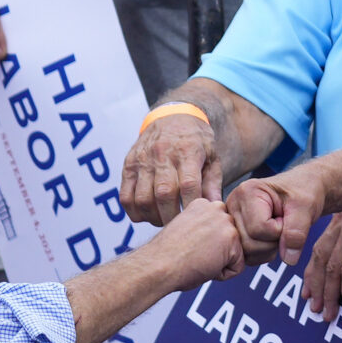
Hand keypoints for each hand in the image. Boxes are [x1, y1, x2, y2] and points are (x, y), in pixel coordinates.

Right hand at [120, 109, 222, 225]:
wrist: (172, 116)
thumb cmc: (196, 140)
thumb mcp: (212, 155)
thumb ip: (213, 182)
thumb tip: (215, 208)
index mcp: (187, 151)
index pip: (188, 184)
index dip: (191, 206)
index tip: (196, 218)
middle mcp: (162, 154)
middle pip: (164, 194)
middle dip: (172, 217)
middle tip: (180, 226)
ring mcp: (142, 160)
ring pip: (143, 199)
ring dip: (153, 217)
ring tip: (164, 220)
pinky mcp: (128, 165)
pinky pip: (125, 196)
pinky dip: (135, 212)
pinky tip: (147, 215)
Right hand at [152, 198, 243, 290]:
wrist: (158, 265)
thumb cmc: (165, 255)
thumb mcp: (186, 230)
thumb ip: (203, 228)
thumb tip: (214, 239)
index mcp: (203, 204)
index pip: (221, 228)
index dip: (208, 244)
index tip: (191, 246)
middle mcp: (216, 208)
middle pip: (231, 239)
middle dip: (217, 252)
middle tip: (194, 254)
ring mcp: (225, 222)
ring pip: (235, 252)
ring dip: (219, 262)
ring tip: (198, 258)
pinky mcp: (231, 239)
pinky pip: (237, 267)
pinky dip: (222, 274)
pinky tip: (204, 266)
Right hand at [226, 167, 326, 266]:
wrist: (304, 187)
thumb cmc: (303, 190)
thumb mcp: (305, 206)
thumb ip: (297, 232)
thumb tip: (289, 259)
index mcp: (246, 191)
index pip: (258, 229)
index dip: (279, 231)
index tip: (286, 216)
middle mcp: (233, 205)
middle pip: (249, 243)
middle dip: (273, 242)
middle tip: (283, 225)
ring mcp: (232, 220)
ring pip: (246, 252)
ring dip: (268, 249)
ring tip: (278, 230)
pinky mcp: (236, 232)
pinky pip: (246, 256)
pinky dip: (262, 254)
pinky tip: (270, 238)